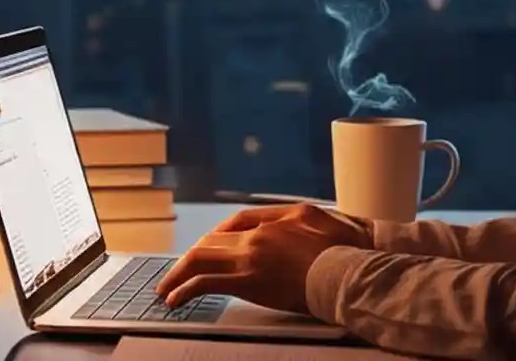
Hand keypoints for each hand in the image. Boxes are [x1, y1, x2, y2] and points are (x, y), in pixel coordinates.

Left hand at [155, 203, 374, 313]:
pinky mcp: (248, 282)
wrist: (349, 270)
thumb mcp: (323, 221)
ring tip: (166, 287)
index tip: (208, 246)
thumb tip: (297, 227)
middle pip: (213, 240)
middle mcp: (260, 233)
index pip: (238, 221)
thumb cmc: (347, 249)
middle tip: (177, 270)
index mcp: (279, 216)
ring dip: (179, 273)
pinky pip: (205, 284)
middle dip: (191, 256)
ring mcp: (252, 256)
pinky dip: (185, 290)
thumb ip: (301, 222)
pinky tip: (175, 299)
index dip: (219, 235)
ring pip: (202, 259)